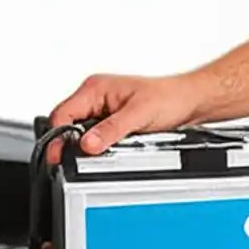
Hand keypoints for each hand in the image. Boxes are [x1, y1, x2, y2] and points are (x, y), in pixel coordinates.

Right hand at [47, 73, 205, 163]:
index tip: (60, 155)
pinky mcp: (111, 122)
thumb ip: (110, 130)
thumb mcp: (138, 115)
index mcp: (95, 88)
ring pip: (80, 134)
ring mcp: (102, 110)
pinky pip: (95, 138)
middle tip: (82, 159)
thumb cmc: (169, 98)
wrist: (189, 102)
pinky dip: (99, 147)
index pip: (62, 114)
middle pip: (67, 125)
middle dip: (72, 143)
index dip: (58, 137)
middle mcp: (95, 97)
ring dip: (88, 146)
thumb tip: (87, 144)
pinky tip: (113, 149)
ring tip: (106, 150)